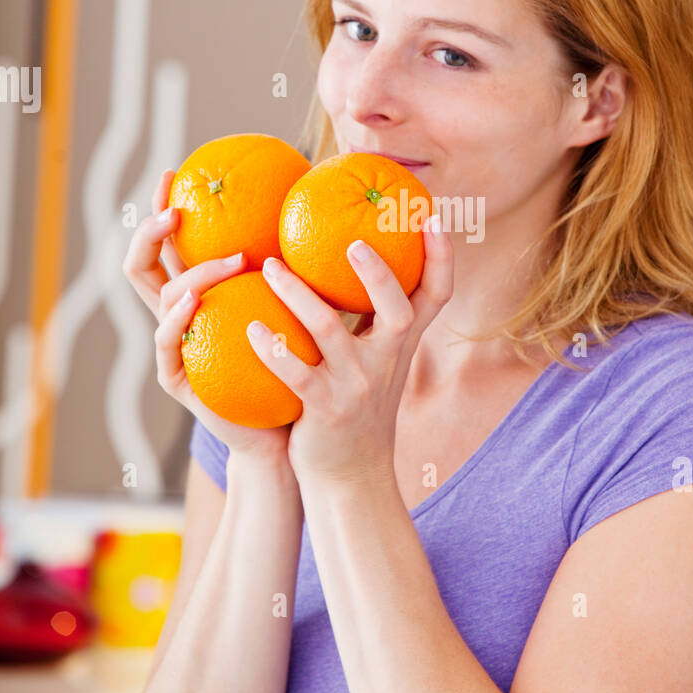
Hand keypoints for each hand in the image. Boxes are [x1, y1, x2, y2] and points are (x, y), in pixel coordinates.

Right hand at [121, 168, 292, 462]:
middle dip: (152, 230)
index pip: (173, 243)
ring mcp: (177, 346)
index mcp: (205, 292)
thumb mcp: (299, 305)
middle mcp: (183, 314)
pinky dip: (177, 320)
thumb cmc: (299, 362)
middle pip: (145, 263)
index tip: (177, 171)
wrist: (291, 430)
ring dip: (196, 272)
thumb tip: (331, 207)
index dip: (165, 207)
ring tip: (231, 259)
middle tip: (177, 208)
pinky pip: (168, 344)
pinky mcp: (180, 379)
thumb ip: (301, 264)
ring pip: (162, 297)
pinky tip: (193, 304)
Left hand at [247, 215, 453, 490]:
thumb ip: (371, 318)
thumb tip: (352, 255)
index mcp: (402, 345)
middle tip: (353, 241)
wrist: (351, 477)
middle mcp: (387, 362)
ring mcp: (358, 387)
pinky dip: (273, 349)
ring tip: (269, 267)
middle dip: (379, 274)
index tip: (430, 216)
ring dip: (298, 295)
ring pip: (330, 332)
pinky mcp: (324, 411)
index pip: (437, 296)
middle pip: (399, 311)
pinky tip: (251, 328)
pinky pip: (296, 374)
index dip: (441, 258)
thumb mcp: (377, 362)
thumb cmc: (356, 407)